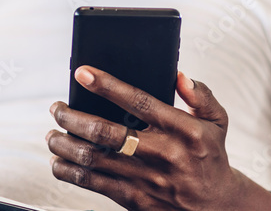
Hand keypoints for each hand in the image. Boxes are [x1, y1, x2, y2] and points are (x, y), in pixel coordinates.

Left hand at [46, 66, 270, 210]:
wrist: (217, 207)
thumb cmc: (211, 158)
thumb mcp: (217, 122)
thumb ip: (201, 96)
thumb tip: (180, 77)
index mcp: (181, 129)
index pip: (137, 101)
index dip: (107, 85)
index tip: (83, 73)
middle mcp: (161, 153)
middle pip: (104, 132)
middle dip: (72, 117)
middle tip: (57, 108)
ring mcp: (145, 178)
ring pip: (93, 159)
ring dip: (64, 144)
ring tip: (52, 133)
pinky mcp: (134, 199)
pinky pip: (93, 184)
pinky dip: (69, 171)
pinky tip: (58, 161)